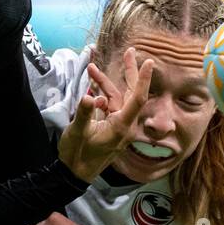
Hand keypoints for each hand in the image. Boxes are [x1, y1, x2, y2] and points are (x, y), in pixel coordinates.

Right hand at [56, 50, 152, 180]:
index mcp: (121, 126)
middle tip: (130, 51)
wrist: (74, 173)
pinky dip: (100, 93)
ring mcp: (115, 124)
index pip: (138, 99)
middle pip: (131, 93)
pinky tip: (91, 84)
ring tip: (91, 67)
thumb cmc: (78, 155)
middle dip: (130, 71)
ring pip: (115, 97)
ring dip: (104, 82)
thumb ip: (84, 114)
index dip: (143, 80)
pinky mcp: (108, 126)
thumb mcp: (78, 133)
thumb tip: (89, 96)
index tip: (149, 62)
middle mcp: (122, 123)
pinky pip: (107, 104)